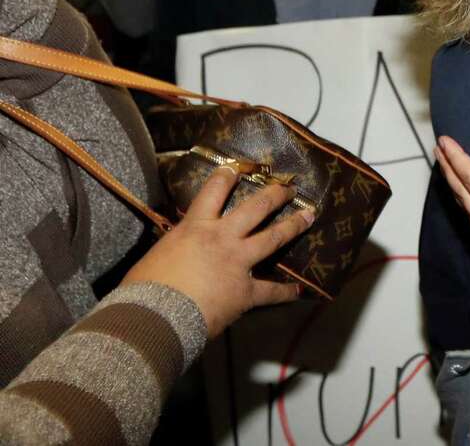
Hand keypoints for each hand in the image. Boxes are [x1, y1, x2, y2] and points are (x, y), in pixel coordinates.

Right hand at [122, 168, 313, 336]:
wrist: (156, 316)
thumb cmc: (145, 287)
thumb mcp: (156, 255)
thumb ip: (174, 247)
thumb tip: (175, 252)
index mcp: (195, 227)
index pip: (213, 191)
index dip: (227, 176)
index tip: (239, 168)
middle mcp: (222, 238)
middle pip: (256, 208)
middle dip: (275, 195)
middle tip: (289, 188)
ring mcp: (238, 263)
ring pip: (273, 238)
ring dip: (293, 226)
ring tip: (309, 216)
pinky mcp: (246, 291)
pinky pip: (271, 291)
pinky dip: (285, 292)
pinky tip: (297, 291)